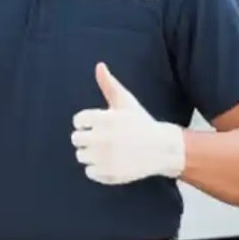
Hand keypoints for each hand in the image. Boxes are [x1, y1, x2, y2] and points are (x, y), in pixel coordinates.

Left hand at [71, 63, 184, 184]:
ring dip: (91, 154)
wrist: (162, 149)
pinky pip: (89, 172)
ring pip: (81, 155)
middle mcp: (102, 138)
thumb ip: (109, 85)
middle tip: (105, 138)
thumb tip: (99, 65)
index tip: (102, 124)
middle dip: (88, 137)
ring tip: (109, 150)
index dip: (88, 122)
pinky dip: (98, 169)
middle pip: (76, 139)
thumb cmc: (141, 123)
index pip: (77, 121)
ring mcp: (104, 158)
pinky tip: (111, 162)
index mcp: (105, 119)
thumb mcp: (126, 102)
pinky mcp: (108, 174)